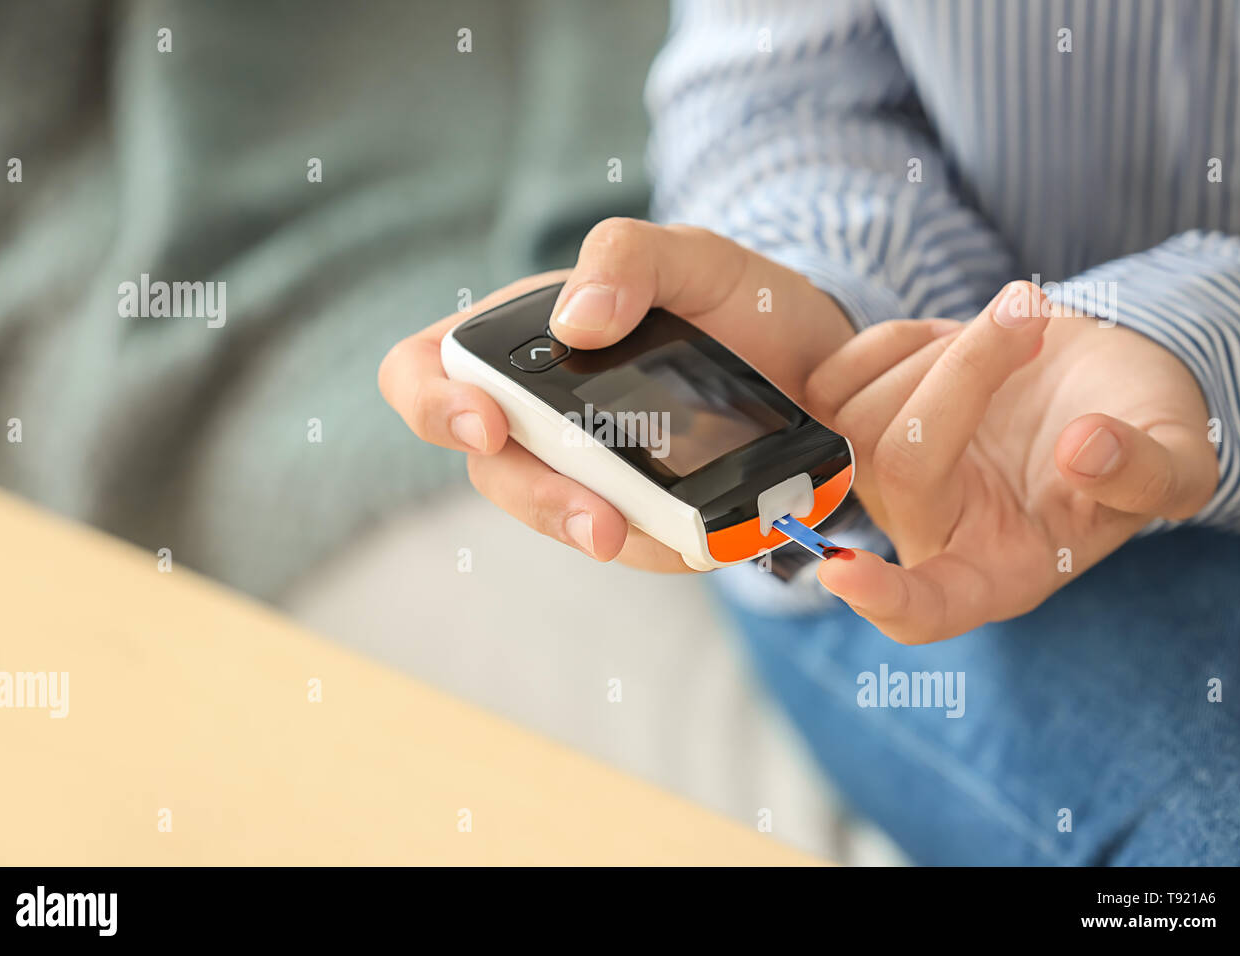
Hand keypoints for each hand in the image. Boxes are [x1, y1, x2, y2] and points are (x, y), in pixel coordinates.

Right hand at [379, 218, 854, 570]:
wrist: (814, 356)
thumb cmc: (733, 297)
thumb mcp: (690, 253)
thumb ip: (627, 258)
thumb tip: (573, 323)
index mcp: (523, 340)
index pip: (425, 370)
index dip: (431, 403)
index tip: (486, 424)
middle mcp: (539, 411)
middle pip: (491, 468)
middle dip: (538, 498)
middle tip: (597, 518)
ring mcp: (587, 469)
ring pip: (557, 514)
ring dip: (593, 530)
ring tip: (648, 533)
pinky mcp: (641, 514)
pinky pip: (633, 542)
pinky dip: (659, 544)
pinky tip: (695, 533)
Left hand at [803, 282, 1219, 642]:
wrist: (1103, 378)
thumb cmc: (1143, 433)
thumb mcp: (1181, 461)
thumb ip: (1148, 472)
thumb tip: (1085, 451)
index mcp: (998, 571)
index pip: (926, 611)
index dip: (885, 599)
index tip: (844, 576)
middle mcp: (930, 533)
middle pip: (899, 467)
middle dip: (966, 375)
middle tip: (1034, 316)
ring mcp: (885, 481)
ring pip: (859, 417)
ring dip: (942, 351)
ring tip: (1017, 326)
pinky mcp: (859, 424)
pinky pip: (833, 380)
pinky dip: (894, 341)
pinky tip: (954, 336)